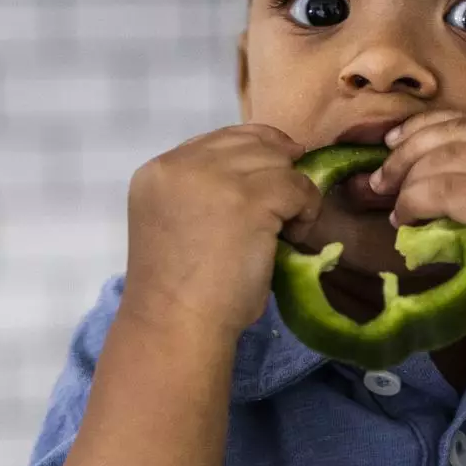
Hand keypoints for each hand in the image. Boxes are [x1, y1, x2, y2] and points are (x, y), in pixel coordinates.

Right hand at [123, 125, 324, 336]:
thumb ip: (206, 192)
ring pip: (277, 160)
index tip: (272, 182)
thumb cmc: (180, 293)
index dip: (254, 154)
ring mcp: (215, 177)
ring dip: (292, 191)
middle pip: (251, 142)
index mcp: (158, 170)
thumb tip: (267, 172)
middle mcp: (181, 164)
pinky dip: (306, 209)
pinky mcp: (249, 198)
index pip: (219, 140)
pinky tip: (294, 235)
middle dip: (276, 169)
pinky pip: (298, 186)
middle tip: (288, 205)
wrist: (176, 325)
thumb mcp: (180, 223)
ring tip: (287, 228)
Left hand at [373, 112, 465, 327]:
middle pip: (449, 134)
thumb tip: (424, 181)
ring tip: (394, 209)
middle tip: (377, 183)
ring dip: (406, 183)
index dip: (420, 129)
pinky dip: (417, 203)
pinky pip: (447, 191)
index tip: (390, 147)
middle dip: (403, 154)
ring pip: (443, 160)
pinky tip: (407, 222)